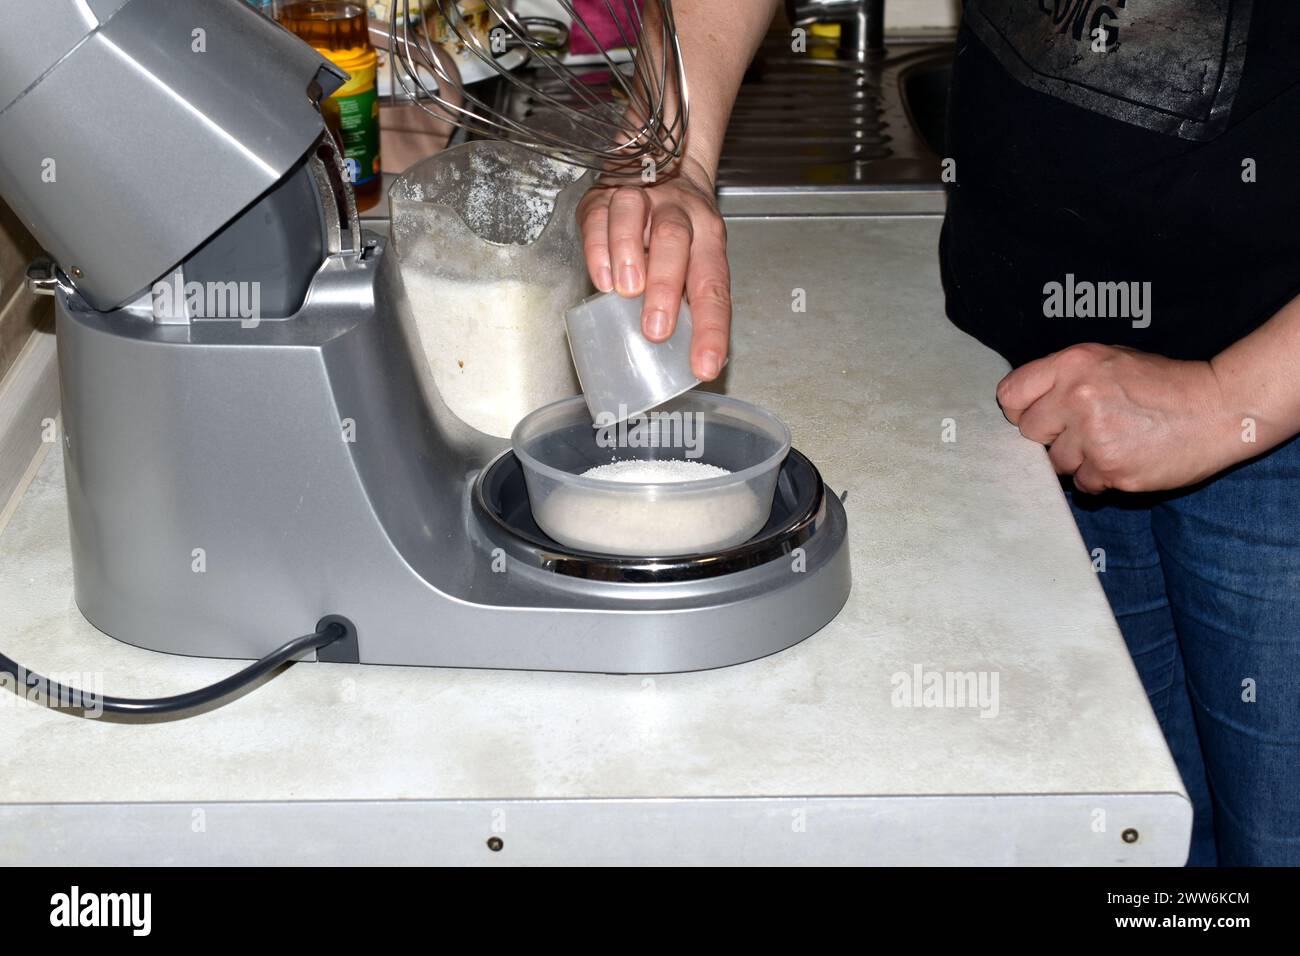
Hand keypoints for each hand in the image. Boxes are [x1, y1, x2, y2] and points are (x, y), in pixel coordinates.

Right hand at [577, 157, 730, 380]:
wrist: (660, 162)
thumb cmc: (678, 227)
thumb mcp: (694, 256)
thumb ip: (688, 296)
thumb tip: (685, 355)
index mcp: (707, 236)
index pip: (714, 286)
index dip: (711, 328)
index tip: (705, 365)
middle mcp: (678, 213)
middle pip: (675, 242)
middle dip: (665, 288)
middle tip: (656, 329)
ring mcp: (641, 199)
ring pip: (635, 217)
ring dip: (630, 256)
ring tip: (627, 292)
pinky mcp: (604, 196)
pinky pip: (599, 216)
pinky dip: (598, 248)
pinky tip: (601, 276)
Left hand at [996, 343, 1240, 493]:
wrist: (1219, 407)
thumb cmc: (1164, 383)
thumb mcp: (1110, 359)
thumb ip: (1065, 378)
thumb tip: (1026, 404)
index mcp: (1073, 364)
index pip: (1010, 394)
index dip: (1020, 409)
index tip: (1035, 415)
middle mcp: (1077, 397)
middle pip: (1028, 431)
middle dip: (1050, 436)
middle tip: (1082, 431)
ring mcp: (1093, 436)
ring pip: (1055, 463)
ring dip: (1077, 460)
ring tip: (1111, 443)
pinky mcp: (1111, 469)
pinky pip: (1083, 484)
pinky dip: (1098, 478)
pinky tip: (1124, 460)